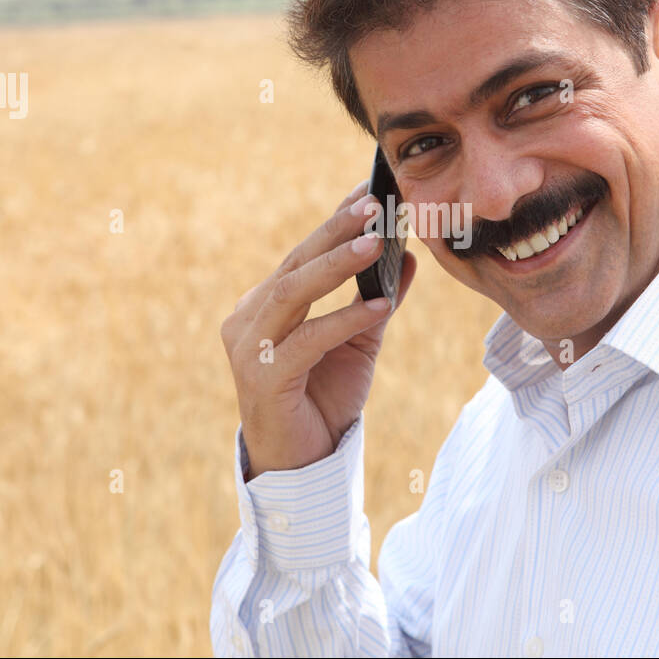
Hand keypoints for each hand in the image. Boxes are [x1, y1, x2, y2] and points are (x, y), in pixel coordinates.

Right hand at [220, 179, 417, 480]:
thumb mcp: (358, 344)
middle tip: (375, 204)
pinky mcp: (262, 377)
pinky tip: (380, 306)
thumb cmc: (323, 402)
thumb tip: (408, 254)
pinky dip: (344, 320)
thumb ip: (376, 299)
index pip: (303, 254)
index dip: (336, 221)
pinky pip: (306, 339)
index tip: (371, 191)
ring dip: (337, 264)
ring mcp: (249, 347)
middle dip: (336, 231)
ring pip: (293, 292)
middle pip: (296, 263)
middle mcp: (249, 318)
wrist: (301, 466)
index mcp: (266, 305)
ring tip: (377, 242)